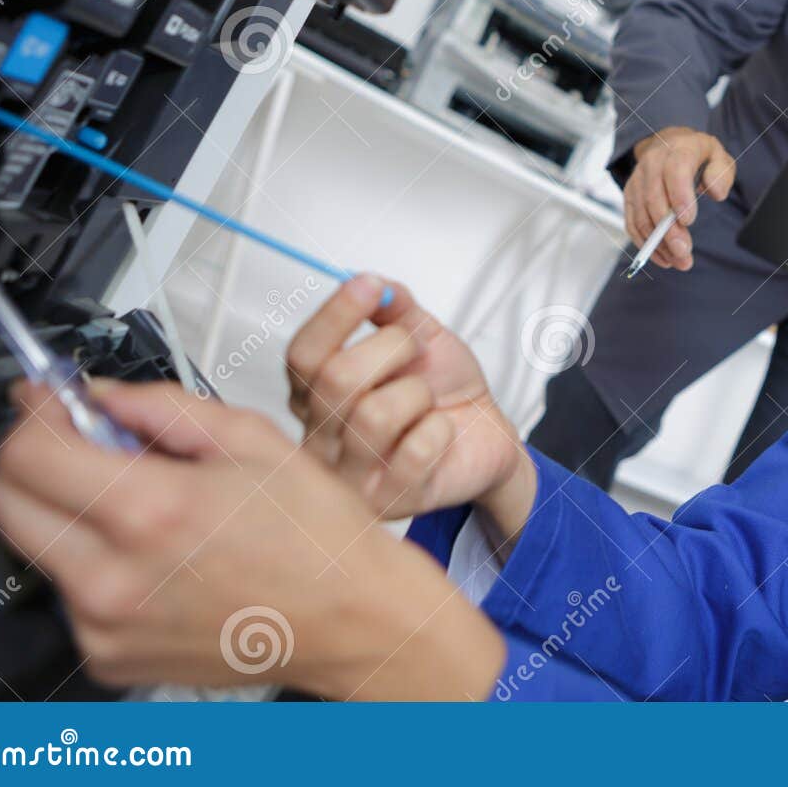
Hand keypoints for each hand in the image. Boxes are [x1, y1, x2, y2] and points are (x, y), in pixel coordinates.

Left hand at [0, 378, 505, 698]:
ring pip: (38, 549)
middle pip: (5, 505)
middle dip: (31, 459)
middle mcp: (115, 578)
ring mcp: (106, 626)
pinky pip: (71, 594)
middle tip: (79, 442)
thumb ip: (161, 406)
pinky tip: (159, 554)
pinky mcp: (111, 657)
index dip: (34, 412)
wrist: (352, 617)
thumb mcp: (252, 438)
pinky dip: (97, 563)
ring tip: (144, 505)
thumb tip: (100, 396)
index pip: (30, 454)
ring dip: (69, 512)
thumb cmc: (318, 536)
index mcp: (152, 511)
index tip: (48, 399)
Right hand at [285, 275, 535, 538]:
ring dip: (418, 395)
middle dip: (392, 350)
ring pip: (375, 416)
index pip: (302, 353)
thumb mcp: (420, 335)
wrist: (485, 432)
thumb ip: (394, 307)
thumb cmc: (443, 387)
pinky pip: (415, 451)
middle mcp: (319, 436)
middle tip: (415, 351)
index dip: (335, 315)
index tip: (369, 287)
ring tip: (426, 402)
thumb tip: (371, 283)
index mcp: (313, 392)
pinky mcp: (388, 504)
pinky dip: (439, 431)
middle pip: (335, 380)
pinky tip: (438, 434)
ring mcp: (349, 476)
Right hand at [624, 126, 735, 271]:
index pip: (675, 170)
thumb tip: (716, 192)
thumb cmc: (698, 156)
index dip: (679, 195)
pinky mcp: (630, 195)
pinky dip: (645, 243)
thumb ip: (721, 173)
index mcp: (678, 149)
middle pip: (654, 198)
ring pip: (642, 215)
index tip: (689, 221)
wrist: (669, 145)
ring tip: (679, 261)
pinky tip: (663, 258)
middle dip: (668, 230)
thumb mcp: (719, 157)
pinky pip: (632, 222)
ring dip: (658, 242)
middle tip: (684, 252)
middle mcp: (653, 162)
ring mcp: (638, 179)